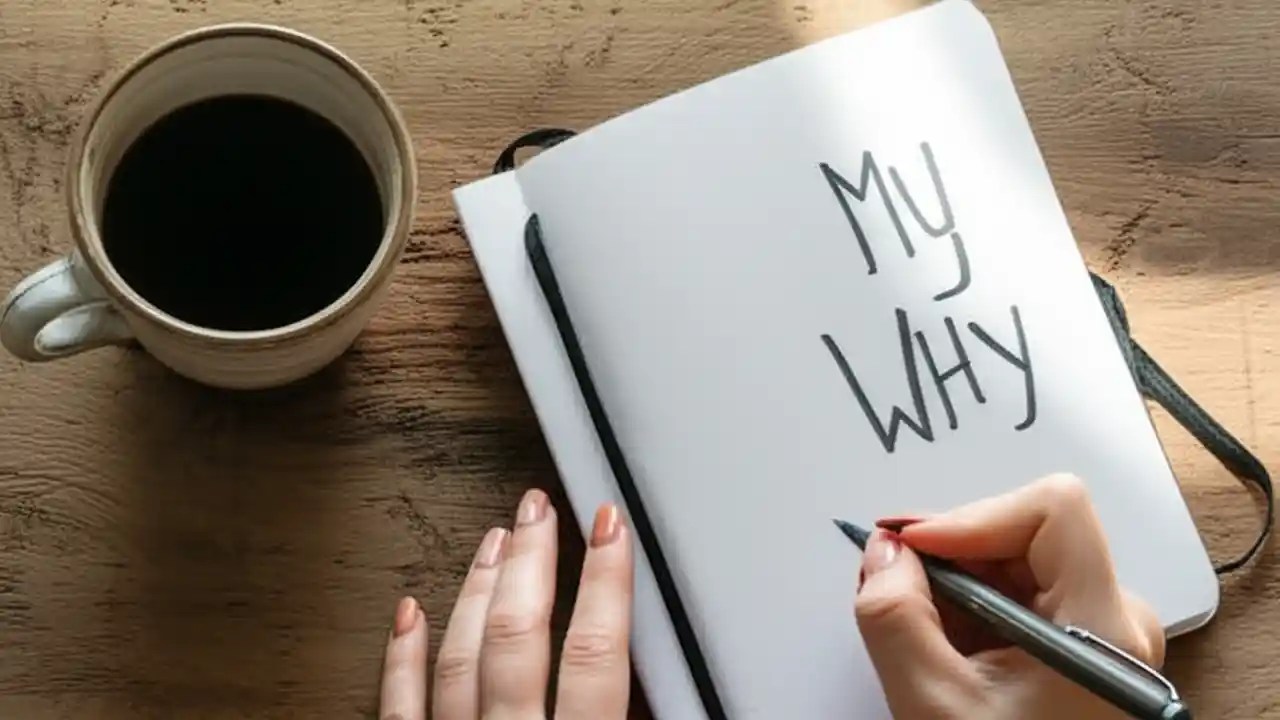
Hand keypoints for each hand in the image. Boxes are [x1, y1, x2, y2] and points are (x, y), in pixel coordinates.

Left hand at [379, 489, 634, 719]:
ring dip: (478, 591)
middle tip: (538, 510)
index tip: (611, 526)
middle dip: (530, 563)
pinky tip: (408, 613)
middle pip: (517, 636)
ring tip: (494, 540)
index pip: (595, 654)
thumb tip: (667, 691)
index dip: (605, 582)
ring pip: (461, 657)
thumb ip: (647, 717)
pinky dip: (403, 656)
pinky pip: (399, 707)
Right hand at [856, 474, 1166, 719]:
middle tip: (896, 577)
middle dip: (953, 549)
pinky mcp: (1085, 646)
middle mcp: (1118, 621)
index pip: (1051, 509)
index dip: (972, 515)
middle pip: (1029, 530)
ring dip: (959, 579)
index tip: (916, 544)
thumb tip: (884, 554)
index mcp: (1102, 627)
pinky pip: (1025, 591)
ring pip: (1022, 559)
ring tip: (924, 627)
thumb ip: (896, 618)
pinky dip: (975, 604)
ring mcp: (1105, 634)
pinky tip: (950, 644)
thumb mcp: (934, 705)